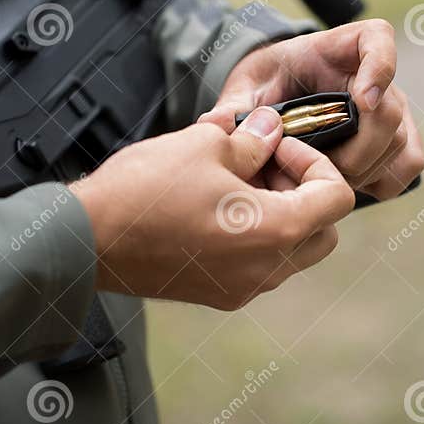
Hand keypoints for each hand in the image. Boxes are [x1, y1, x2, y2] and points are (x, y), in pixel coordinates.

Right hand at [70, 107, 354, 310]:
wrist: (86, 239)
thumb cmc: (145, 191)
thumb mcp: (206, 146)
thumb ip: (252, 139)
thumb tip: (271, 128)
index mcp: (276, 231)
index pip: (337, 197)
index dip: (315, 161)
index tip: (277, 145)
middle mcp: (268, 269)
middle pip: (323, 230)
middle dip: (305, 191)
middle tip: (265, 162)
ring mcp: (244, 288)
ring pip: (293, 250)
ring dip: (282, 212)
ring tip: (237, 179)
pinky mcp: (219, 295)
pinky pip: (260, 264)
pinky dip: (256, 234)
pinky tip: (218, 204)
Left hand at [199, 19, 423, 200]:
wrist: (281, 95)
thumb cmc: (268, 81)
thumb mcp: (247, 86)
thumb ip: (234, 105)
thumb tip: (213, 126)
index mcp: (342, 48)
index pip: (378, 40)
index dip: (379, 69)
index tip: (362, 99)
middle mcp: (376, 77)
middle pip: (390, 112)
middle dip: (355, 149)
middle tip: (316, 168)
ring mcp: (393, 109)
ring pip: (399, 145)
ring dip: (362, 171)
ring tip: (320, 179)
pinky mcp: (398, 141)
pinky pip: (407, 167)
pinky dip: (380, 182)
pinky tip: (345, 184)